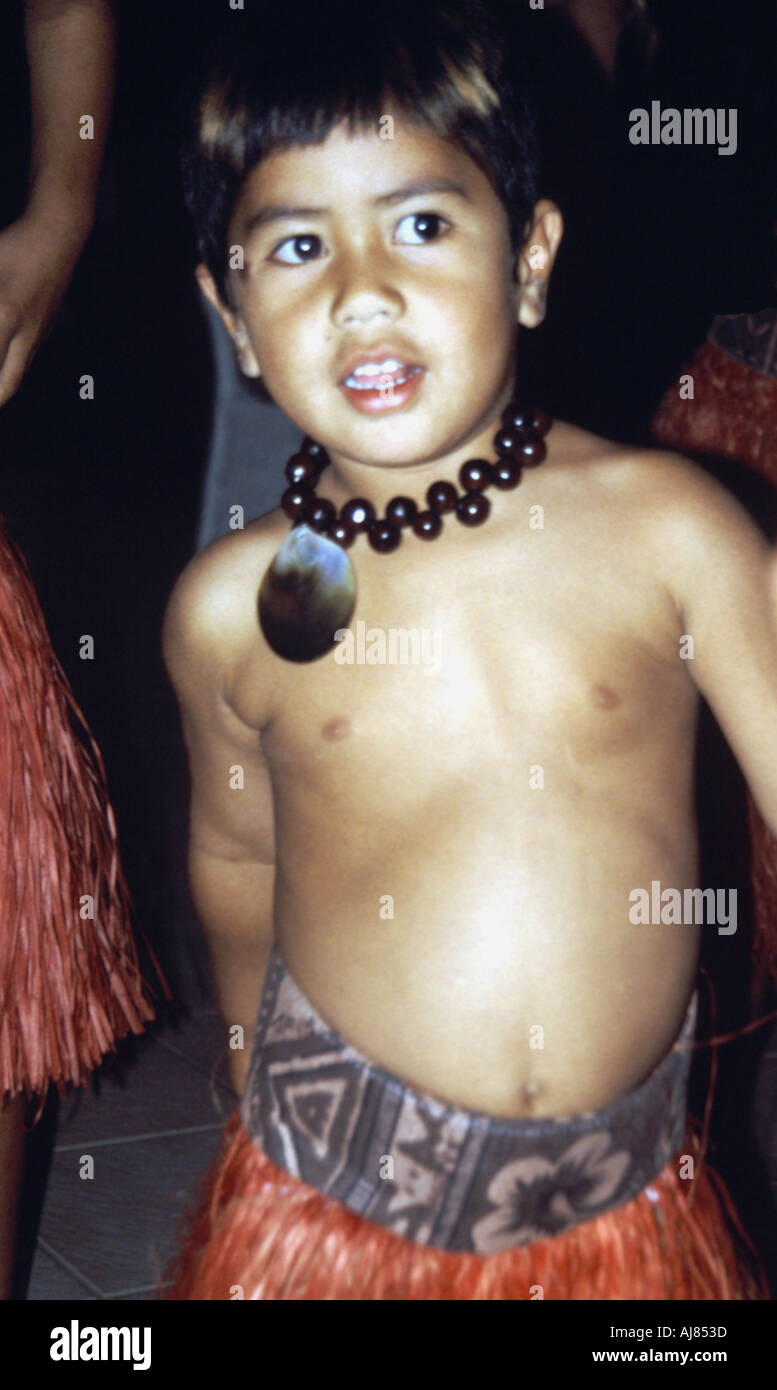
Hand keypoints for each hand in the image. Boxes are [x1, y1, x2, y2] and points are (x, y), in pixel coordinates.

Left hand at [0, 210, 87, 406]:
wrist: (60, 235)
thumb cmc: (17, 245)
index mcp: (6, 315)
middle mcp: (27, 331)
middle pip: (9, 382)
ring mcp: (39, 330)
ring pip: (19, 369)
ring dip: (4, 386)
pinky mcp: (44, 324)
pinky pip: (26, 355)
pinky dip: (11, 366)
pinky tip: (4, 364)